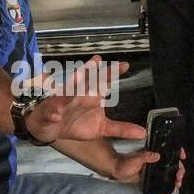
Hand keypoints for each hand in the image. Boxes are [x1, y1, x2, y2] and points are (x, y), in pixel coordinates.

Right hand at [25, 57, 146, 144]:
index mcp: (91, 96)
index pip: (103, 82)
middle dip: (91, 71)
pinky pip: (51, 112)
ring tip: (77, 76)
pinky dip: (53, 113)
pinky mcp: (50, 112)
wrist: (52, 128)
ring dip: (71, 84)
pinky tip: (56, 115)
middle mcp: (78, 94)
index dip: (113, 73)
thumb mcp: (102, 128)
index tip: (125, 65)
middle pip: (85, 81)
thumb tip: (143, 132)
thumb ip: (121, 129)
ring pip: (67, 91)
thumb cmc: (77, 123)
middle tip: (97, 61)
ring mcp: (63, 102)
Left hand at [113, 147, 186, 193]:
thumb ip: (144, 157)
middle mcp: (155, 158)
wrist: (115, 173)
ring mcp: (154, 168)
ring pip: (169, 172)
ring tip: (177, 184)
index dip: (178, 151)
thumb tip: (156, 155)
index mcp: (152, 150)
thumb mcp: (134, 160)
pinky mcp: (151, 178)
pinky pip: (161, 182)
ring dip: (175, 178)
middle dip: (179, 169)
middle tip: (179, 176)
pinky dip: (165, 189)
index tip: (182, 156)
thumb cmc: (123, 163)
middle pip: (172, 162)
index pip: (169, 148)